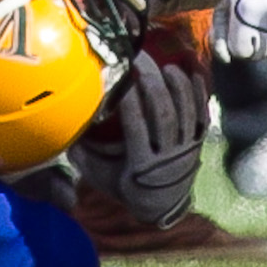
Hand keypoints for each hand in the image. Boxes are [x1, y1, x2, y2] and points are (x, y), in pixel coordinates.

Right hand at [69, 52, 207, 226]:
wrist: (164, 207)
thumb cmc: (126, 187)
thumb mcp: (101, 178)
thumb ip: (83, 156)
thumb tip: (64, 128)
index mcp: (141, 166)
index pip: (137, 129)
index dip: (131, 103)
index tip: (122, 80)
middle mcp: (167, 157)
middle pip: (164, 116)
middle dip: (154, 85)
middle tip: (142, 60)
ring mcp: (186, 150)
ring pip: (186, 114)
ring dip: (178, 88)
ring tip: (168, 66)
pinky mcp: (198, 144)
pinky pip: (202, 116)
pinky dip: (199, 95)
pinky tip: (193, 74)